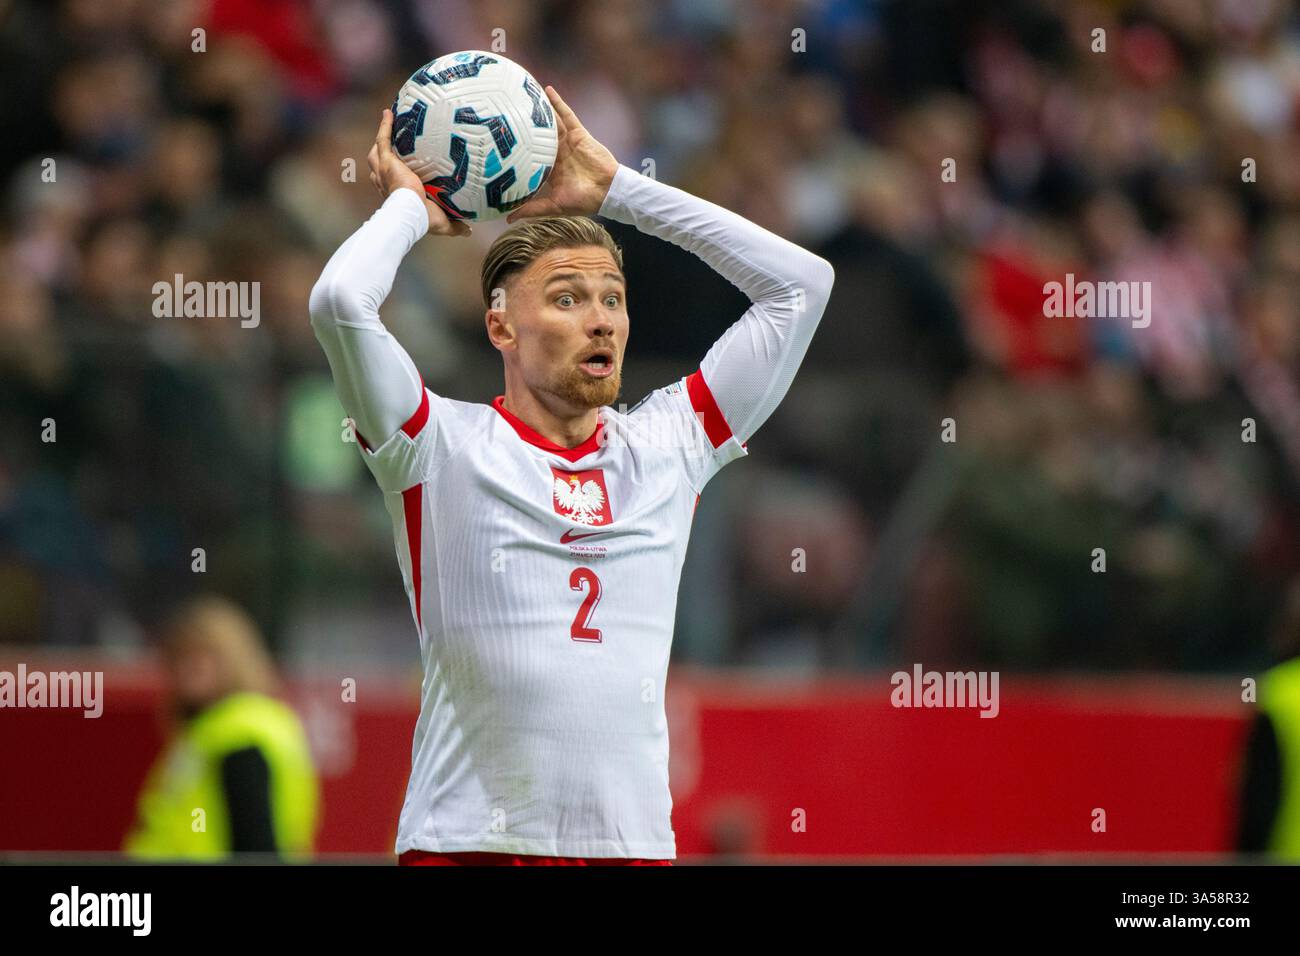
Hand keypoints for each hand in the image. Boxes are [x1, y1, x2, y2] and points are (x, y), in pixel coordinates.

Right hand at [367, 109, 470, 236]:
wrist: (412, 213)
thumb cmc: (423, 220)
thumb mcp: (442, 223)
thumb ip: (455, 226)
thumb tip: (469, 231)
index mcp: (397, 194)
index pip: (391, 183)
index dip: (393, 176)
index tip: (400, 171)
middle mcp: (387, 182)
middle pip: (379, 165)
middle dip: (381, 156)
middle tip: (388, 144)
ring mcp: (385, 170)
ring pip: (377, 151)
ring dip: (380, 138)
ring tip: (387, 124)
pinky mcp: (387, 161)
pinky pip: (383, 139)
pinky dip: (385, 125)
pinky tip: (388, 112)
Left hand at [506, 86, 618, 222]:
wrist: (608, 192)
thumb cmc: (584, 201)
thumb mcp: (554, 206)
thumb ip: (532, 208)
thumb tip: (507, 218)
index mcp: (550, 169)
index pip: (530, 156)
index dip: (516, 149)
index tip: (499, 141)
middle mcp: (557, 154)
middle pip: (537, 136)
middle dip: (523, 125)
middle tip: (504, 112)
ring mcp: (568, 142)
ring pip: (550, 123)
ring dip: (538, 110)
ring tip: (522, 96)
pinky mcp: (579, 134)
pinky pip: (567, 115)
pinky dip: (558, 103)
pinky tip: (547, 90)